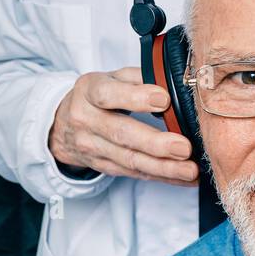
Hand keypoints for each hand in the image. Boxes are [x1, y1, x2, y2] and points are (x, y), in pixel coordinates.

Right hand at [48, 66, 198, 185]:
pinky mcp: (103, 165)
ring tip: (190, 170)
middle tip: (184, 148)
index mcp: (89, 90)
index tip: (164, 100)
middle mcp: (86, 119)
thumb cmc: (99, 95)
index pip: (108, 95)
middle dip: (155, 143)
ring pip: (130, 160)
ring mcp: (92, 146)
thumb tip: (174, 85)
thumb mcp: (112, 77)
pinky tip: (183, 178)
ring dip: (163, 168)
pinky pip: (135, 173)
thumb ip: (140, 77)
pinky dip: (162, 177)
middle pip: (121, 133)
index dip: (135, 97)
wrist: (64, 125)